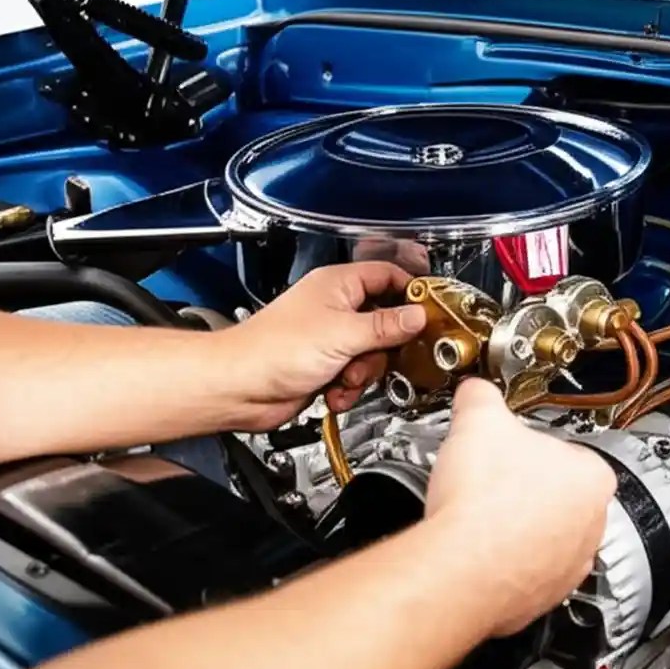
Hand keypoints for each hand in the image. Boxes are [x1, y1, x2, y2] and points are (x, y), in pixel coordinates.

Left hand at [214, 263, 425, 430]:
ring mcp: (329, 338)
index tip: (429, 309)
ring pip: (371, 354)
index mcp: (337, 285)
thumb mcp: (343, 334)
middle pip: (384, 322)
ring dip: (364, 373)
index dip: (410, 291)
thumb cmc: (273, 350)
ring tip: (345, 378)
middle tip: (376, 356)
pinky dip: (349, 388)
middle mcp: (334, 308)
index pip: (387, 276)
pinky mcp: (324, 366)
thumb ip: (386, 326)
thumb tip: (417, 316)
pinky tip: (334, 392)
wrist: (240, 388)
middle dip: (383, 348)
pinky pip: (355, 375)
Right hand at [427, 379, 616, 636]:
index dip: (531, 445)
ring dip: (516, 526)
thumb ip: (482, 397)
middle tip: (491, 480)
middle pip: (559, 494)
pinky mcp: (542, 598)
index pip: (567, 450)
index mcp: (593, 477)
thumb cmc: (483, 503)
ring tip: (480, 514)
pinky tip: (476, 547)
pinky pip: (525, 573)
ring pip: (544, 536)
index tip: (508, 447)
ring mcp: (569, 567)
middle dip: (525, 487)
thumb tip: (474, 392)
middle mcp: (592, 527)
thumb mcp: (479, 420)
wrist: (461, 567)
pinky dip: (504, 562)